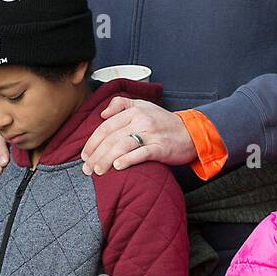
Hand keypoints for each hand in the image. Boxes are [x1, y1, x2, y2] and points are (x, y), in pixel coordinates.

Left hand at [80, 97, 197, 175]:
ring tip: (98, 171)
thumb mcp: (144, 106)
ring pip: (122, 146)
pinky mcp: (161, 148)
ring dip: (107, 159)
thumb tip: (103, 113)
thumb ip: (121, 104)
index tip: (85, 155)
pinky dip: (128, 160)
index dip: (92, 142)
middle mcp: (142, 121)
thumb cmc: (164, 122)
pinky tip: (118, 167)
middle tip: (87, 168)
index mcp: (134, 111)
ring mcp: (152, 134)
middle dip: (96, 154)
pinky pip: (141, 153)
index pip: (106, 126)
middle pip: (111, 138)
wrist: (191, 133)